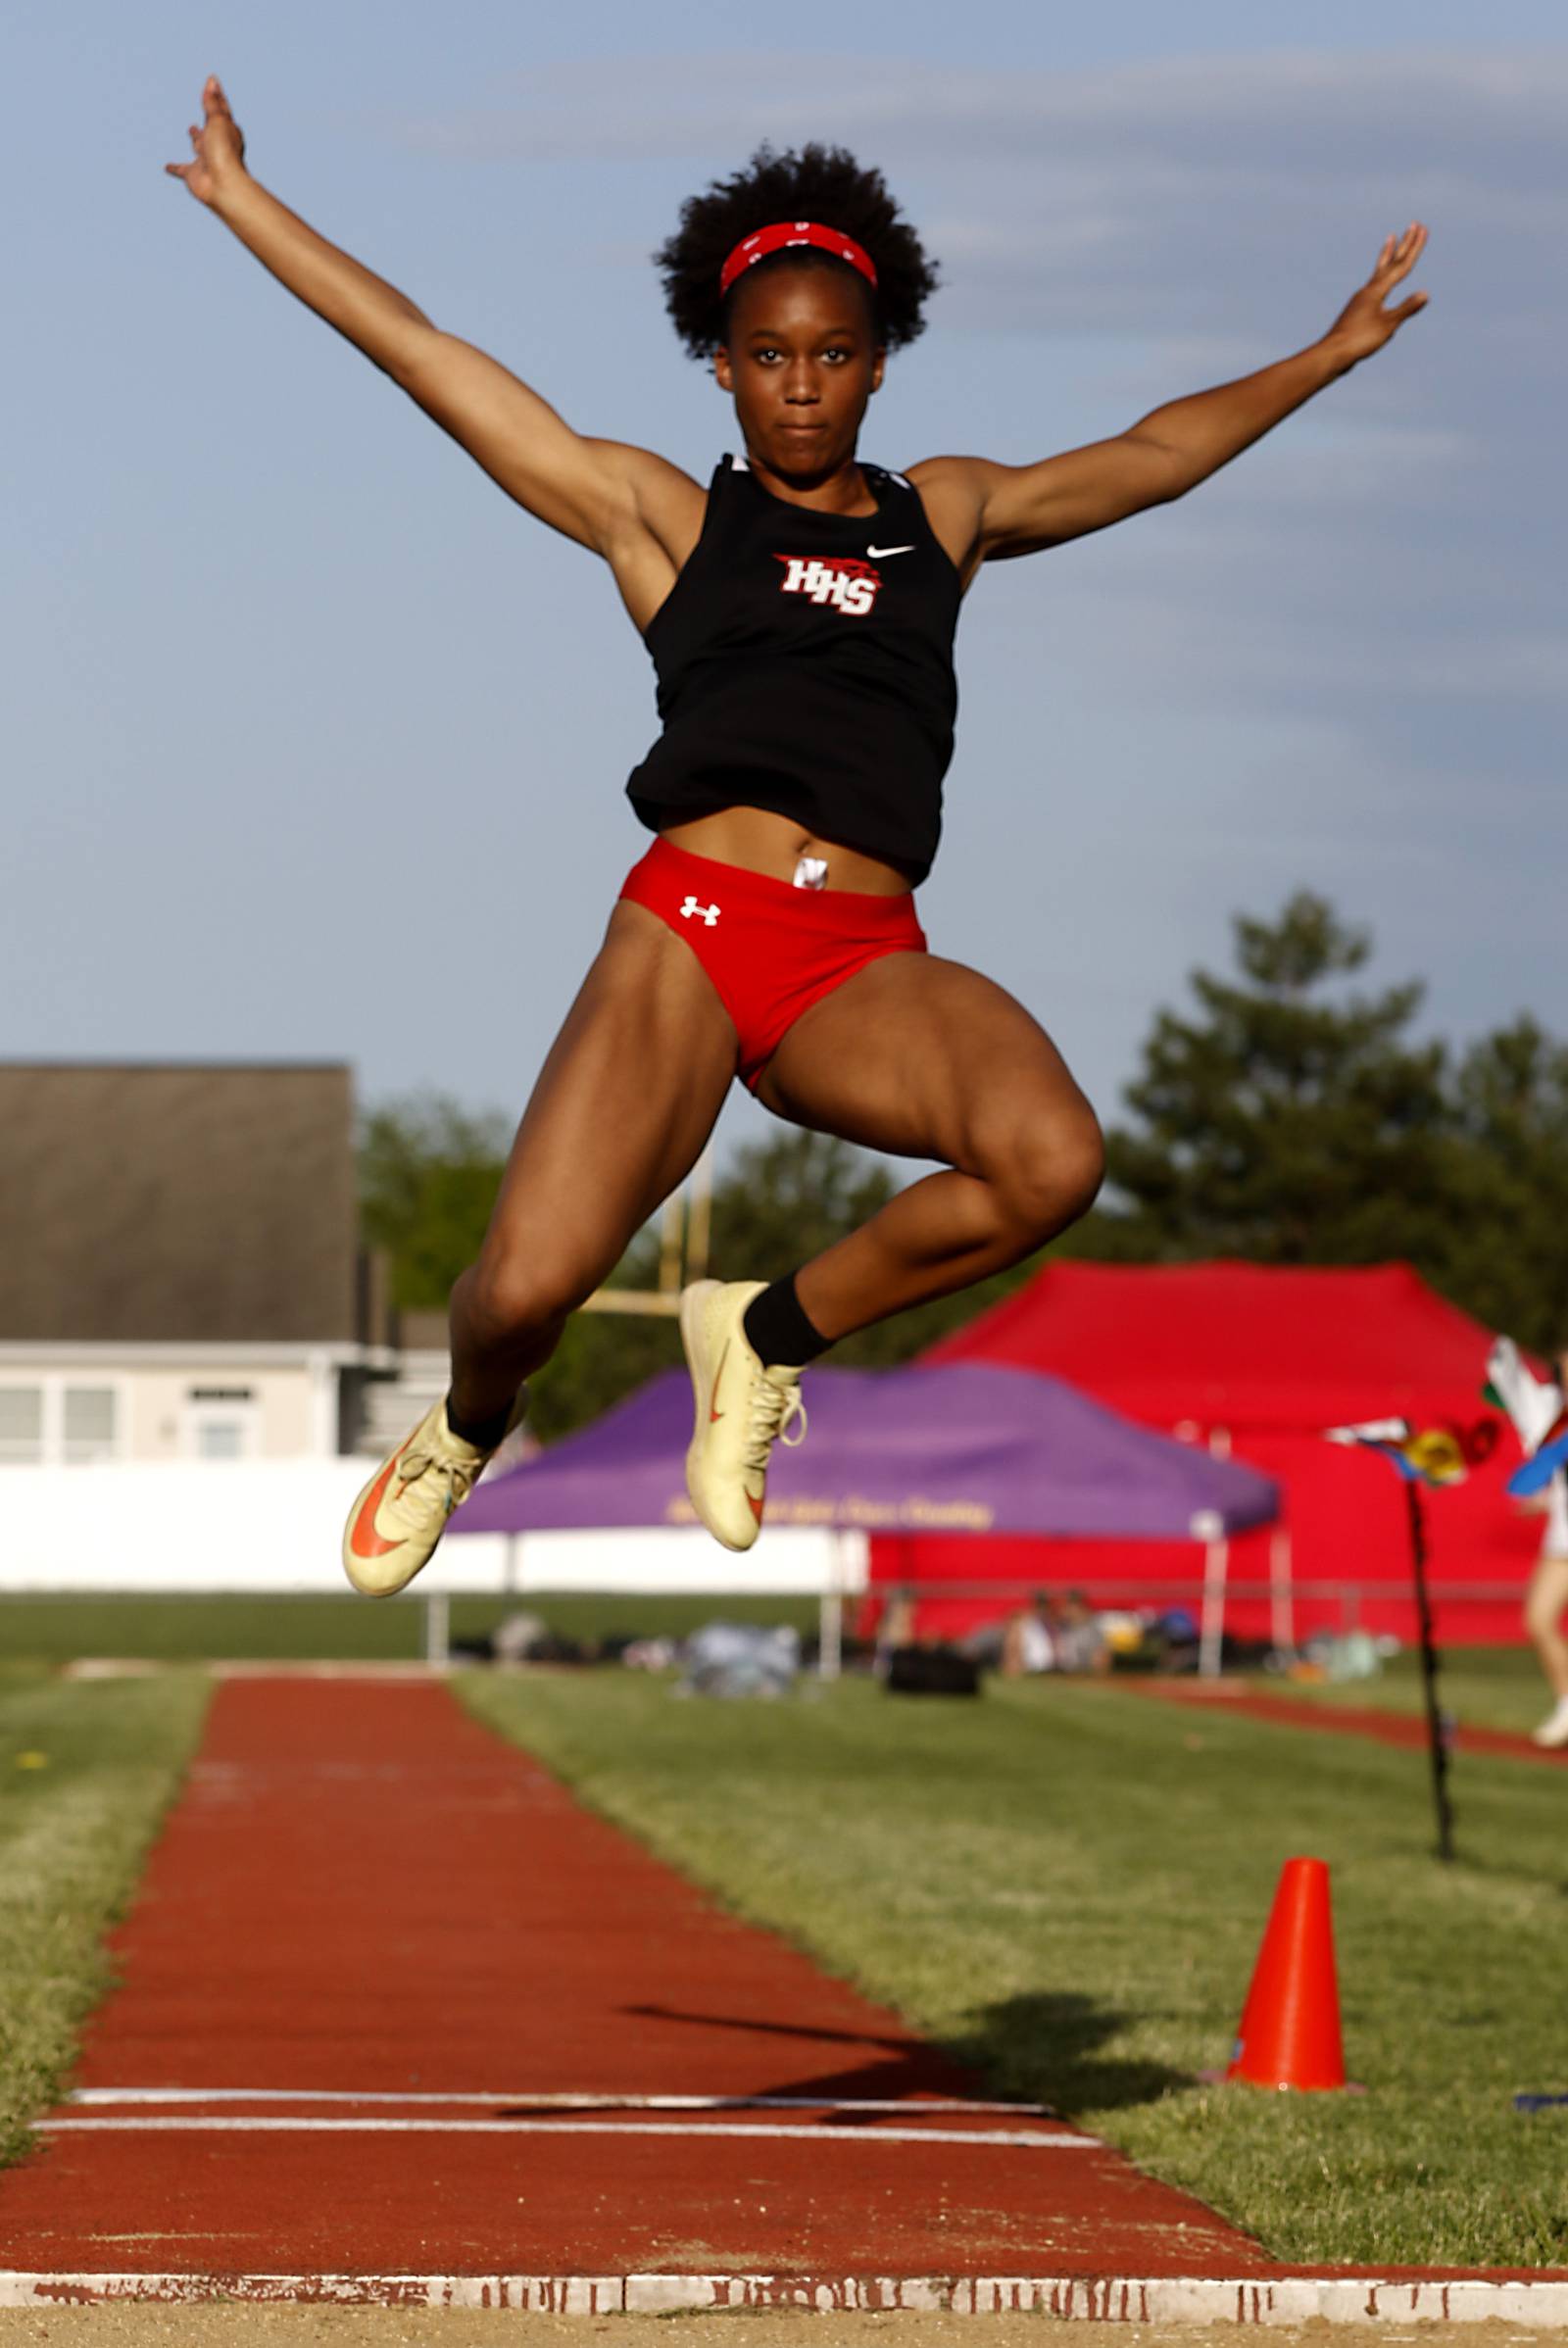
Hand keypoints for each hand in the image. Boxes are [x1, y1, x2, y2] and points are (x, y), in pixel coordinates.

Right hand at [164, 74, 245, 205]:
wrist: (222, 185)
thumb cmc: (223, 151)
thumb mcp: (217, 120)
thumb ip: (212, 102)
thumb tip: (212, 81)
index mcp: (227, 131)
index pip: (221, 109)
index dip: (217, 96)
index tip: (213, 83)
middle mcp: (218, 144)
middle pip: (212, 126)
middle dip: (209, 116)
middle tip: (205, 105)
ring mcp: (206, 159)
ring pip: (200, 146)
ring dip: (196, 138)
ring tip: (191, 129)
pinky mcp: (194, 174)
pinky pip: (182, 170)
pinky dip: (175, 168)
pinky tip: (167, 167)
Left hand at [1326, 223, 1428, 364]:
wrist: (1331, 354)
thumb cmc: (1359, 340)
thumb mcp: (1387, 325)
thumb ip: (1406, 308)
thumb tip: (1425, 293)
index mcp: (1376, 290)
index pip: (1401, 265)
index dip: (1414, 248)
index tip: (1422, 229)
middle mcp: (1368, 290)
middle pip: (1390, 263)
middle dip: (1404, 244)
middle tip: (1414, 224)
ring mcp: (1360, 300)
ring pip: (1379, 272)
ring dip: (1388, 255)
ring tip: (1391, 239)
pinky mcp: (1356, 311)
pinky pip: (1373, 287)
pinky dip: (1380, 277)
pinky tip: (1379, 283)